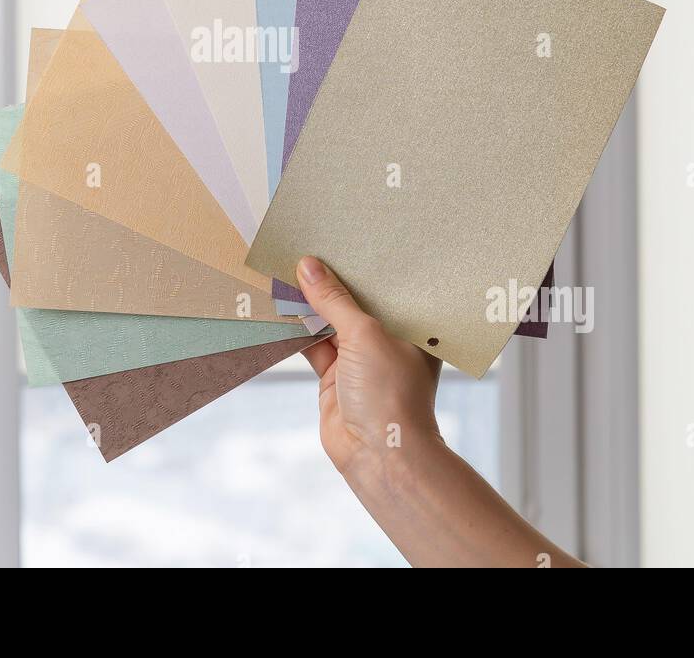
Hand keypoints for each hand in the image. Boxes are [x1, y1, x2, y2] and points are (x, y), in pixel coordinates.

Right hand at [296, 255, 444, 476]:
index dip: (363, 264)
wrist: (377, 455)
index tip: (339, 238)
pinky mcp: (335, 377)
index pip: (386, 286)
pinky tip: (282, 305)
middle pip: (355, 303)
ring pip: (331, 323)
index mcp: (412, 326)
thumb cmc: (391, 394)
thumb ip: (334, 301)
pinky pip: (314, 345)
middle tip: (308, 247)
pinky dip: (298, 329)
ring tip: (288, 269)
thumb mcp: (364, 334)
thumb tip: (308, 267)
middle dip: (332, 281)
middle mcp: (389, 340)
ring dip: (310, 304)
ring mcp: (361, 360)